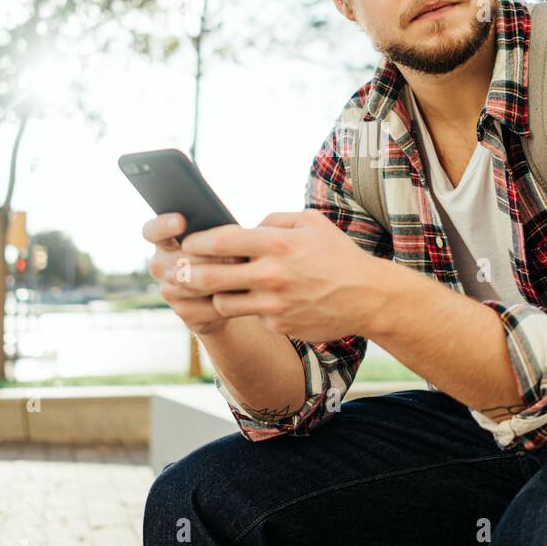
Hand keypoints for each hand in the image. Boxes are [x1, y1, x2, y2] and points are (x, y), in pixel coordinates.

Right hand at [142, 212, 246, 336]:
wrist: (233, 290)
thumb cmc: (228, 252)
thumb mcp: (223, 236)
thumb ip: (216, 230)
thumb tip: (227, 228)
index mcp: (164, 239)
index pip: (152, 231)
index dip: (164, 225)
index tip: (181, 221)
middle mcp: (159, 265)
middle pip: (182, 259)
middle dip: (213, 257)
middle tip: (240, 256)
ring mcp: (169, 290)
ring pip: (194, 284)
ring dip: (222, 280)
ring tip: (246, 274)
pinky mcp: (184, 311)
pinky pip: (204, 306)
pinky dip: (225, 301)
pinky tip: (242, 295)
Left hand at [178, 208, 384, 342]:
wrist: (368, 297)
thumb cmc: (338, 255)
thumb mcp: (311, 223)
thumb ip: (274, 219)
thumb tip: (247, 226)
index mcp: (277, 244)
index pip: (222, 241)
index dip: (197, 242)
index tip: (187, 242)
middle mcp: (272, 275)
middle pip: (211, 277)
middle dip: (187, 273)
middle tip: (178, 271)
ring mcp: (274, 305)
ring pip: (223, 303)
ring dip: (215, 295)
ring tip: (217, 287)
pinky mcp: (279, 325)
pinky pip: (252, 316)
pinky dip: (252, 308)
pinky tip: (263, 301)